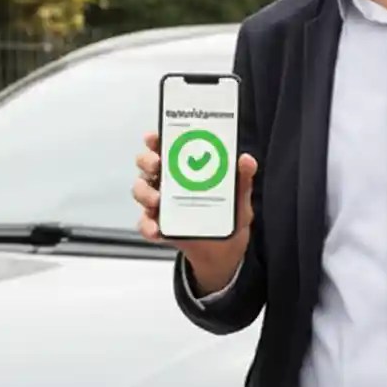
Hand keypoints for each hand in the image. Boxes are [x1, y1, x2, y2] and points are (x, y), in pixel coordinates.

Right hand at [132, 131, 257, 294]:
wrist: (225, 250)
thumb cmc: (228, 214)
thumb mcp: (239, 195)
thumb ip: (243, 177)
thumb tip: (246, 160)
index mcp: (184, 166)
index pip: (164, 146)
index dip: (155, 138)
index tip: (155, 136)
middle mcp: (167, 181)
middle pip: (146, 164)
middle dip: (147, 160)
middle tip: (157, 164)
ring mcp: (160, 204)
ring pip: (140, 191)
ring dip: (145, 192)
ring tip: (157, 199)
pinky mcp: (158, 226)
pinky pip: (145, 224)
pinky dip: (148, 226)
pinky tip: (157, 229)